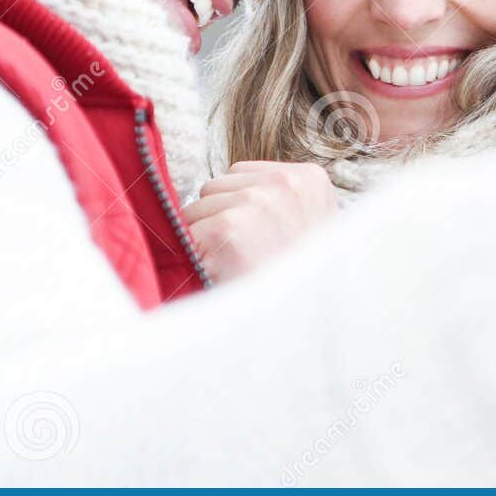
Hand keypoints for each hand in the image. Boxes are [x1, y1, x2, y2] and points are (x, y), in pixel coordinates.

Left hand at [184, 161, 339, 281]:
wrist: (300, 321)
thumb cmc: (300, 280)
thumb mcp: (309, 225)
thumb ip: (277, 200)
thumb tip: (230, 192)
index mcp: (308, 179)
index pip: (242, 173)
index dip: (238, 207)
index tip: (253, 236)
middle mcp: (284, 185)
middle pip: (216, 185)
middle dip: (219, 217)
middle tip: (242, 254)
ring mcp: (256, 203)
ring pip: (198, 205)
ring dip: (204, 234)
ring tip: (232, 264)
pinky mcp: (227, 228)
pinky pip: (186, 230)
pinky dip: (191, 253)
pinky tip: (217, 272)